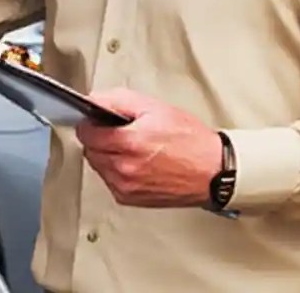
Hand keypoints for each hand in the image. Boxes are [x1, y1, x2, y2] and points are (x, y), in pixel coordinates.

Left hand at [75, 87, 222, 207]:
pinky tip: (135, 163)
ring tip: (131, 148)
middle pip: (90, 150)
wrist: (213, 172)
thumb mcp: (154, 107)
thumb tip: (94, 100)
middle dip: (100, 139)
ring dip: (107, 156)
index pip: (86, 133)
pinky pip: (109, 181)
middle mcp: (124, 168)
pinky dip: (116, 171)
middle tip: (120, 133)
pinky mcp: (130, 199)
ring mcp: (126, 186)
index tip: (99, 121)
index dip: (91, 123)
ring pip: (98, 166)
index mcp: (129, 143)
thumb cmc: (190, 141)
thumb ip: (118, 100)